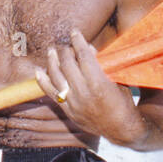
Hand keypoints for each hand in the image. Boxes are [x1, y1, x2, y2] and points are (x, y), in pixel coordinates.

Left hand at [34, 29, 146, 145]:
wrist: (120, 129)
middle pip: (68, 64)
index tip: (74, 32)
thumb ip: (102, 65)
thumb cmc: (122, 102)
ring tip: (51, 51)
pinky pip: (51, 94)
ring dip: (53, 61)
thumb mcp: (117, 80)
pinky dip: (43, 81)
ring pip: (57, 77)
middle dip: (66, 51)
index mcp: (99, 83)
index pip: (84, 56)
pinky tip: (39, 71)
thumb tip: (88, 49)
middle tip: (67, 45)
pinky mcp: (68, 110)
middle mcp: (84, 92)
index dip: (78, 42)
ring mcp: (74, 102)